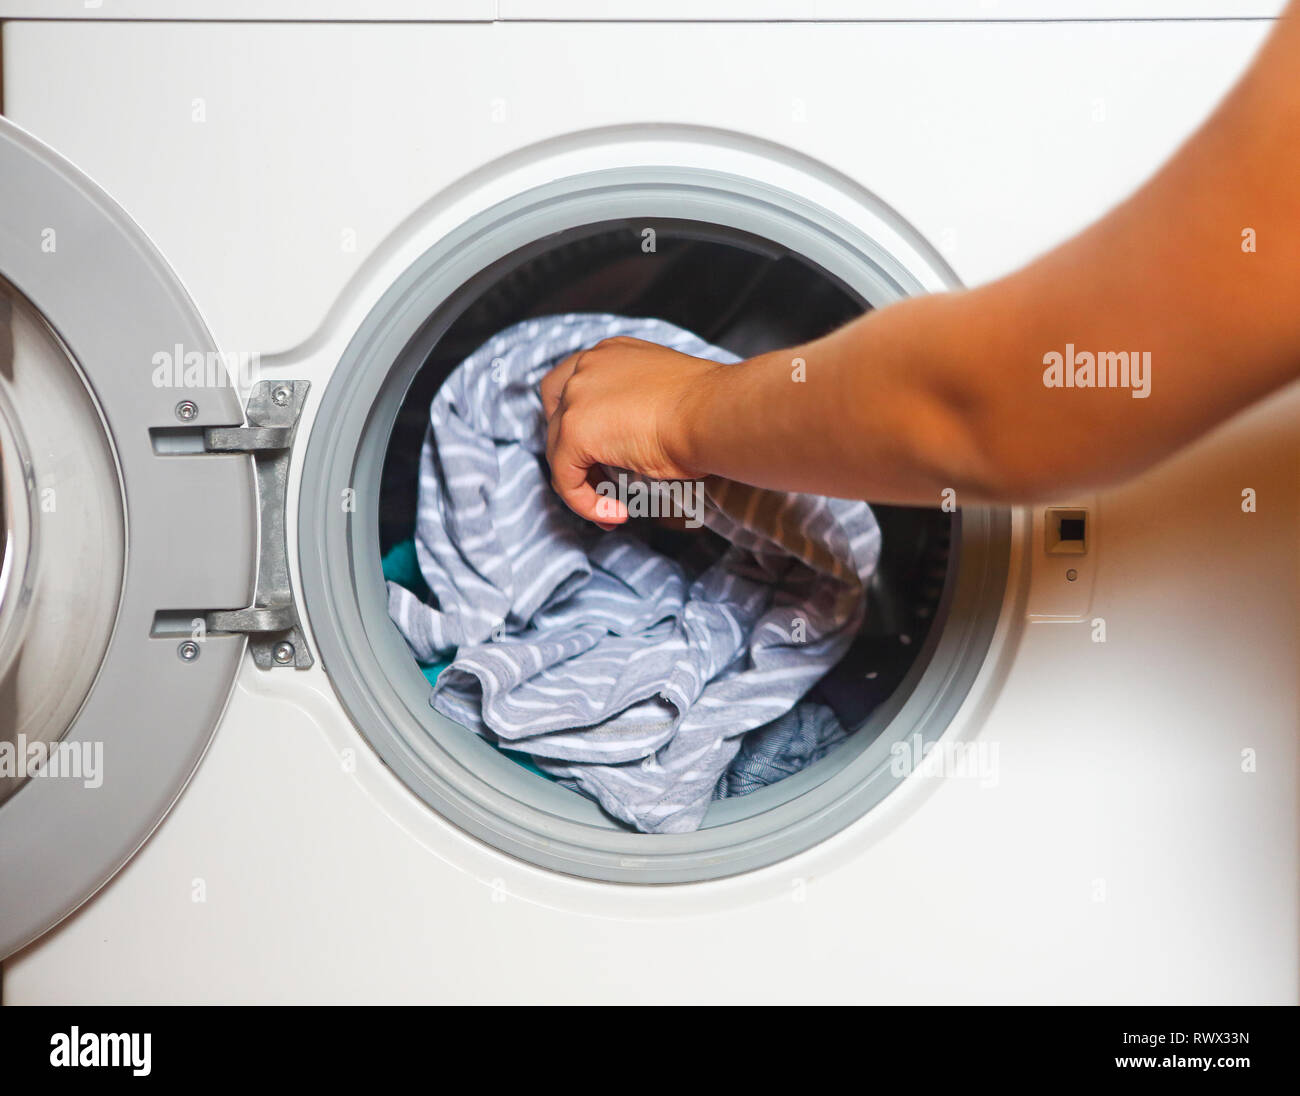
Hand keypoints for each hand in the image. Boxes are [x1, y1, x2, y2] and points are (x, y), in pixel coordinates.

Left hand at [540, 336, 719, 526]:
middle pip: (556, 416)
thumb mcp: (665, 402)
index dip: (574, 421)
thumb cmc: (708, 411)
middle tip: (600, 483)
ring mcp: (578, 396)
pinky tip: (615, 513)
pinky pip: (565, 478)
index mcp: (612, 353)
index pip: (571, 386)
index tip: (597, 453)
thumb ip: (635, 413)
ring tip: (613, 508)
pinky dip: (584, 502)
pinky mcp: (575, 431)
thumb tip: (628, 447)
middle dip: (574, 455)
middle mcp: (588, 366)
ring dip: (582, 484)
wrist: (715, 415)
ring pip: (558, 451)